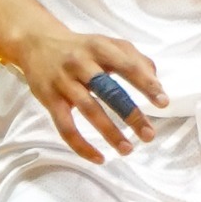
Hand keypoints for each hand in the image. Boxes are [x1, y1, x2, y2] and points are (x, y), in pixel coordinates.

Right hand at [6, 29, 168, 163]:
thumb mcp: (106, 43)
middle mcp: (81, 63)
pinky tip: (99, 158)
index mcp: (99, 47)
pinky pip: (65, 127)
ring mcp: (64, 82)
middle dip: (131, 114)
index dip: (146, 84)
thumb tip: (156, 80)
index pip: (127, 65)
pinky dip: (81, 145)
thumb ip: (133, 58)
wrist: (36, 43)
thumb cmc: (81, 48)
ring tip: (128, 149)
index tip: (163, 102)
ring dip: (109, 132)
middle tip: (149, 135)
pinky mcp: (49, 99)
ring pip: (89, 110)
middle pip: (109, 90)